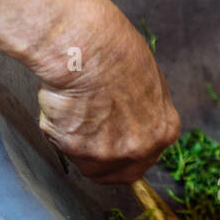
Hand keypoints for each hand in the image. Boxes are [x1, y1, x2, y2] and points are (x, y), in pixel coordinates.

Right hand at [29, 0, 180, 183]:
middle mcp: (139, 149)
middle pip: (118, 173)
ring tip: (75, 108)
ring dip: (78, 142)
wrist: (88, 46)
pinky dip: (56, 127)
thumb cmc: (117, 52)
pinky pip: (61, 145)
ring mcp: (107, 153)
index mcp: (163, 131)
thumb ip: (145, 113)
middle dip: (103, 161)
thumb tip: (135, 121)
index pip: (144, 161)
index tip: (113, 146)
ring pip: (87, 163)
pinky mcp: (75, 148)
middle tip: (89, 138)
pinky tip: (62, 103)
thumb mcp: (150, 82)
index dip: (125, 154)